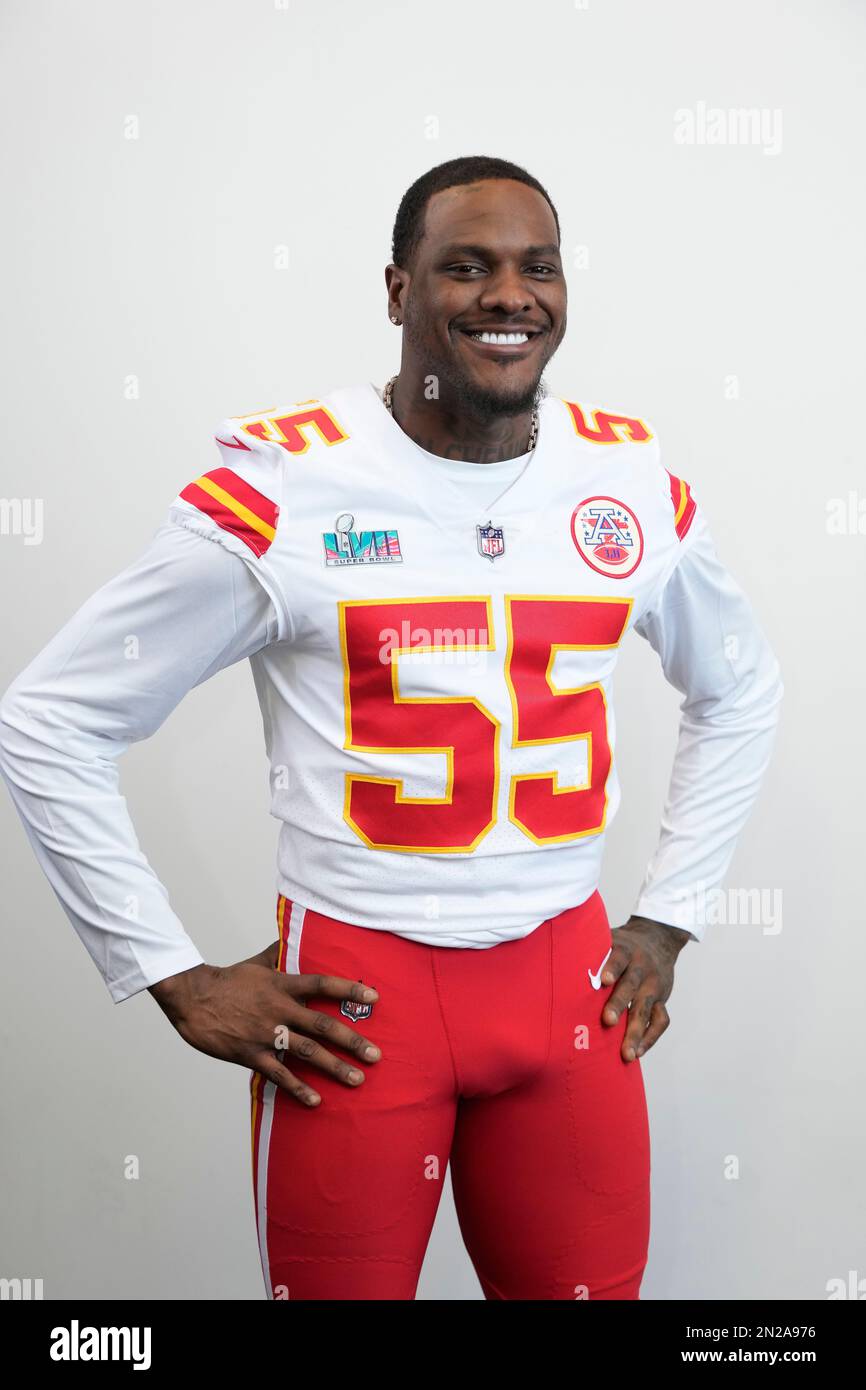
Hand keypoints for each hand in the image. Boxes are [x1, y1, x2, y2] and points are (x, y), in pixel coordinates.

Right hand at [147, 940, 380, 1106]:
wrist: (192, 998)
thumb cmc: (226, 980)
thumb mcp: (256, 963)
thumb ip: (277, 952)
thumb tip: (289, 936)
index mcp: (282, 985)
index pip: (323, 985)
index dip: (349, 990)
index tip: (375, 998)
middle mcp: (280, 1009)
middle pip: (323, 1025)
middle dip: (352, 1041)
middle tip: (376, 1055)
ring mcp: (266, 1034)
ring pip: (307, 1052)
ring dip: (334, 1067)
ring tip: (357, 1080)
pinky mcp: (251, 1054)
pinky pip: (279, 1074)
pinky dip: (298, 1088)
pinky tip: (316, 1101)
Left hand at [599, 915, 690, 1061]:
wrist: (657, 940)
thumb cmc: (622, 946)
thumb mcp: (609, 939)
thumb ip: (590, 949)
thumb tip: (554, 959)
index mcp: (625, 950)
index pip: (619, 958)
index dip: (612, 967)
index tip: (604, 981)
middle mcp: (641, 967)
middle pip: (631, 985)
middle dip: (619, 1003)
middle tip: (607, 1021)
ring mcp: (653, 984)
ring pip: (646, 1009)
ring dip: (636, 1032)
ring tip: (626, 1054)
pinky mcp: (662, 999)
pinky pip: (661, 1020)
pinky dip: (651, 1037)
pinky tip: (638, 1052)